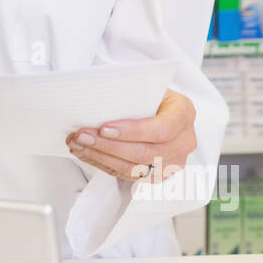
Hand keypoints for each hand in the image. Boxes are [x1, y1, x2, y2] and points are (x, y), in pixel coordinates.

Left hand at [64, 88, 196, 182]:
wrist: (163, 110)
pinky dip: (104, 164)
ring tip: (78, 145)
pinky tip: (86, 154)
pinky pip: (128, 175)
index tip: (104, 128)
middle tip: (81, 136)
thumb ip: (130, 94)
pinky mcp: (158, 175)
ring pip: (134, 168)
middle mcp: (184, 141)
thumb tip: (96, 102)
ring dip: (101, 157)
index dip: (132, 132)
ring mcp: (173, 162)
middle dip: (108, 146)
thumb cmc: (153, 95)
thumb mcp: (148, 87)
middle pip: (144, 152)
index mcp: (184, 113)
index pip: (160, 129)